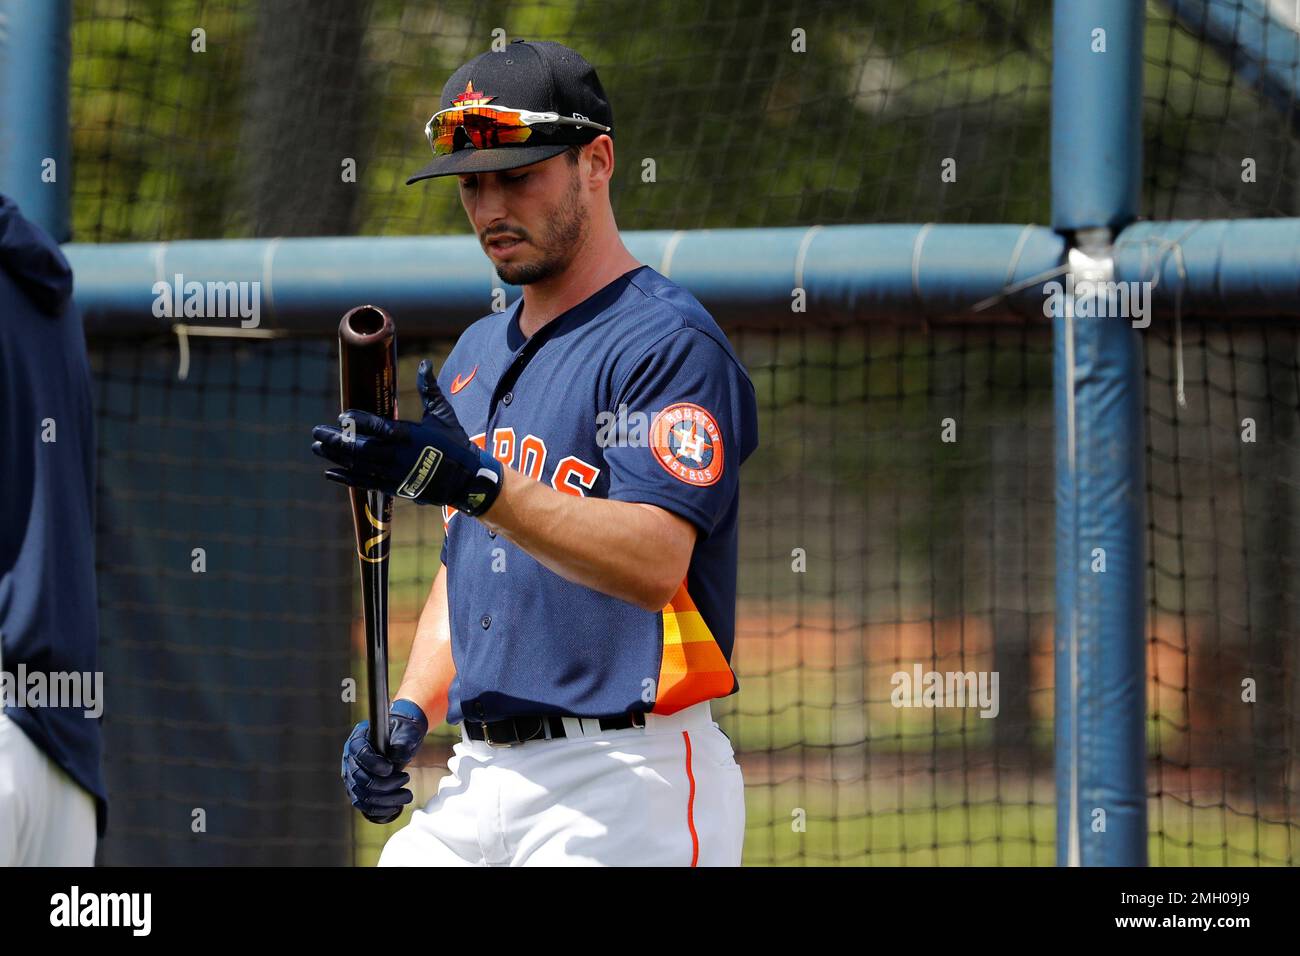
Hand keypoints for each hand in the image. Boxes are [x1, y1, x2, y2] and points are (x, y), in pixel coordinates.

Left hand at [311, 359, 503, 514]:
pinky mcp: (395, 487)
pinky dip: (346, 478)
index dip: (359, 420)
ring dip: (335, 456)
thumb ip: (430, 389)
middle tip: (316, 431)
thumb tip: (425, 363)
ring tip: (316, 447)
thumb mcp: (443, 414)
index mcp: (410, 435)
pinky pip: (365, 482)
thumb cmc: (455, 443)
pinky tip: (329, 472)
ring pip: (358, 465)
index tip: (342, 414)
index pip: (378, 426)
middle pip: (361, 447)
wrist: (467, 479)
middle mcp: (399, 455)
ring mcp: (395, 473)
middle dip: (336, 439)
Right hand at [341, 699, 428, 824]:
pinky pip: (363, 806)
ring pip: (361, 796)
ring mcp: (352, 777)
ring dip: (385, 800)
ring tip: (407, 795)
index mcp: (358, 739)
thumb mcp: (407, 730)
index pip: (359, 754)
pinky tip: (396, 807)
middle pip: (360, 779)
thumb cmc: (402, 732)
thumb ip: (404, 741)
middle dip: (385, 784)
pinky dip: (379, 810)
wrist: (400, 739)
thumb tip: (399, 757)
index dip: (374, 764)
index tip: (391, 768)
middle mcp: (349, 760)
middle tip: (406, 778)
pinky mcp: (358, 791)